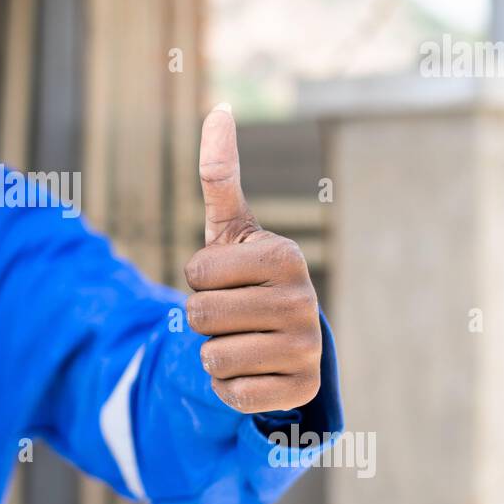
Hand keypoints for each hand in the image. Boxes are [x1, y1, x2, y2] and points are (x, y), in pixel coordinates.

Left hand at [184, 104, 322, 413]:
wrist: (280, 340)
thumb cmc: (246, 278)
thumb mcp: (230, 229)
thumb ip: (220, 174)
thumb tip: (219, 108)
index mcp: (285, 256)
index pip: (195, 273)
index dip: (197, 279)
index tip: (227, 279)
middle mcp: (304, 300)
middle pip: (200, 316)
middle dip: (202, 319)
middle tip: (232, 315)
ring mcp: (307, 349)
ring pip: (212, 358)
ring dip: (213, 354)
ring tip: (242, 341)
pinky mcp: (301, 392)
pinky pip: (232, 395)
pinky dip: (230, 388)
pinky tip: (254, 372)